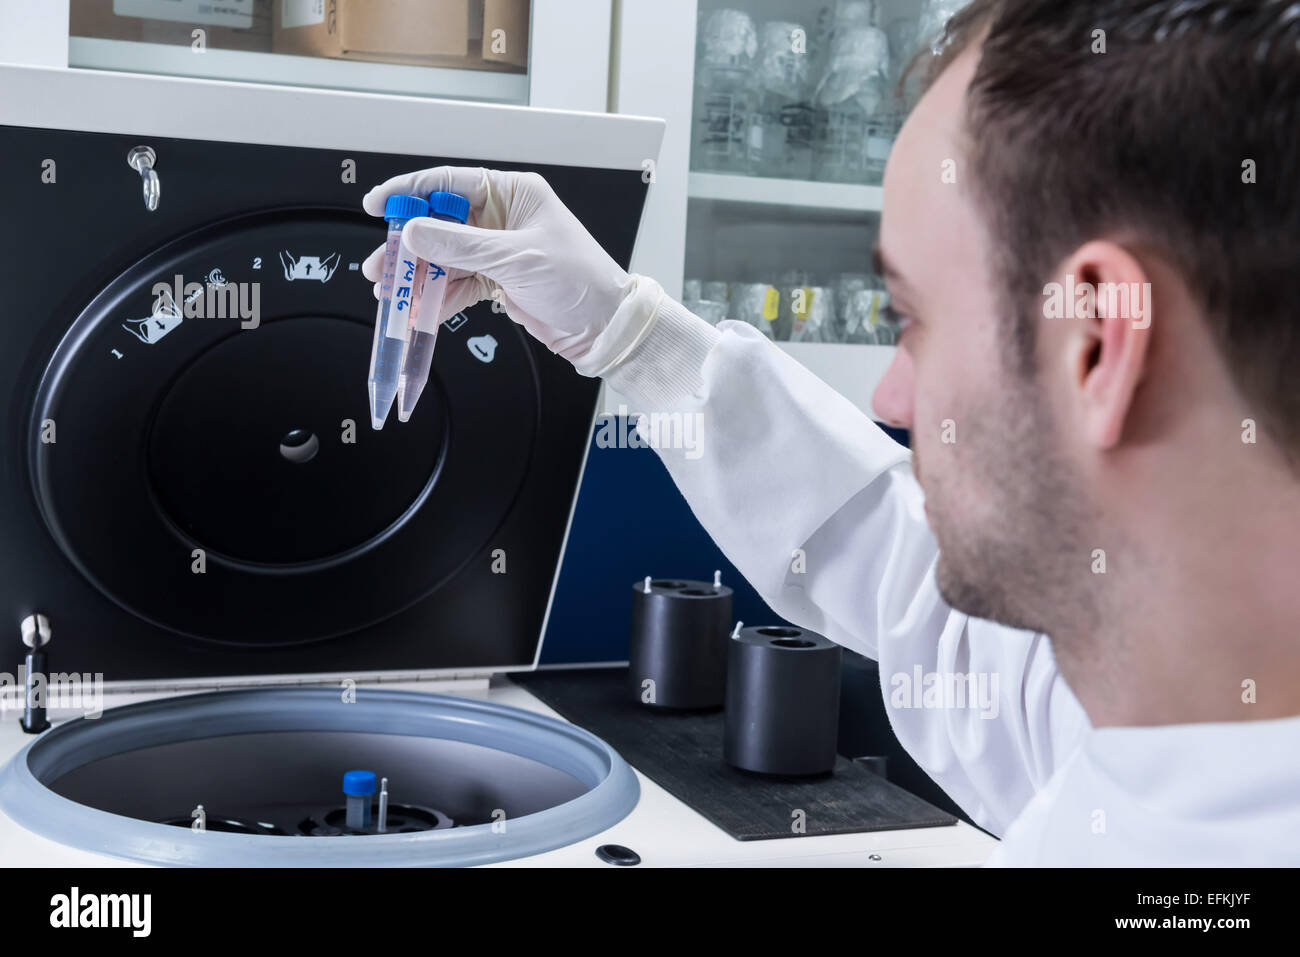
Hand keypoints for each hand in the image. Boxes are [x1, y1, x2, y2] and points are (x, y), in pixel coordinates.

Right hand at [362, 166, 635, 365]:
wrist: (604, 327)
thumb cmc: (580, 281)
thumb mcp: (517, 258)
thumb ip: (462, 245)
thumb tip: (414, 231)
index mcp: (513, 194)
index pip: (450, 183)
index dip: (409, 193)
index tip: (377, 206)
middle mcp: (502, 217)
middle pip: (441, 224)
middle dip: (409, 246)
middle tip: (380, 267)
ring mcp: (498, 249)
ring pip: (445, 257)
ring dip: (419, 276)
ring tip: (392, 294)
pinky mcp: (498, 279)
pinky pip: (458, 284)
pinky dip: (439, 298)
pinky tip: (421, 311)